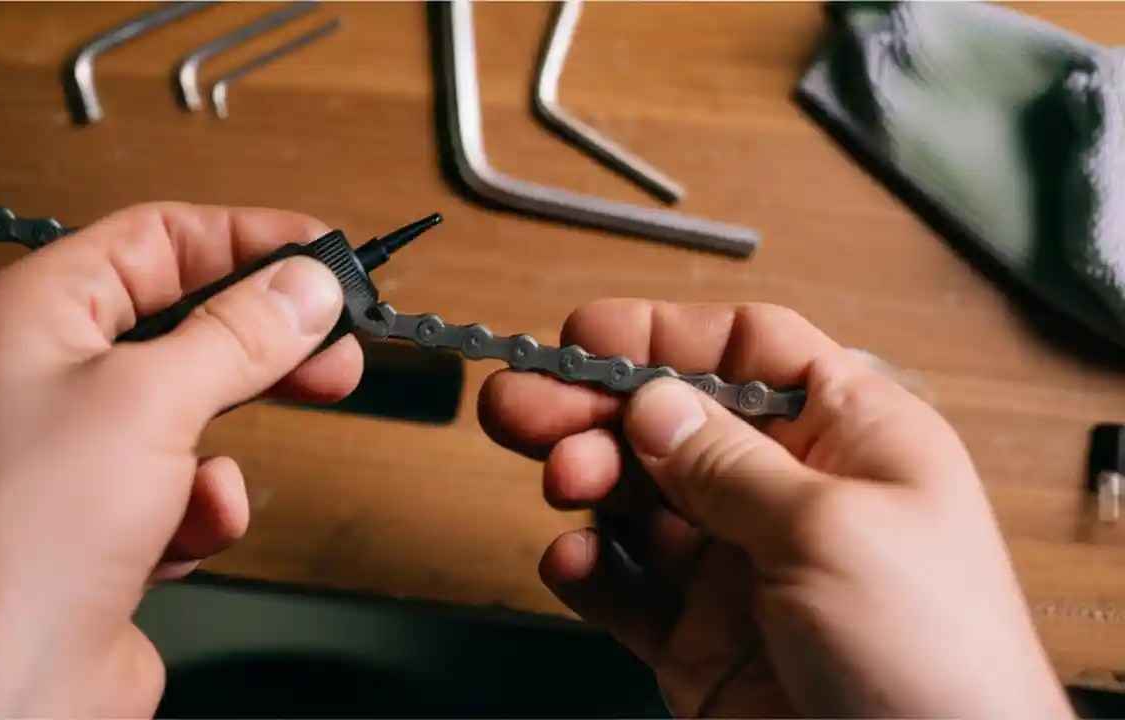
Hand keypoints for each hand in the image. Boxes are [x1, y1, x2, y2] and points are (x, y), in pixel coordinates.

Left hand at [0, 204, 362, 716]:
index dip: (247, 239)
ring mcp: (77, 451)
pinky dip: (198, 512)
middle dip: (261, 343)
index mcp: (33, 314)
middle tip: (336, 347)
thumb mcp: (154, 402)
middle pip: (186, 322)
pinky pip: (186, 486)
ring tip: (219, 485)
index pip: (156, 237)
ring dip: (219, 448)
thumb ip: (241, 333)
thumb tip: (307, 283)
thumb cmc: (26, 538)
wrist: (3, 688)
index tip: (323, 253)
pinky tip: (178, 539)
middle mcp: (48, 375)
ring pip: (193, 410)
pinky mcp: (106, 519)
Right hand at [480, 300, 1070, 717]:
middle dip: (595, 408)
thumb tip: (656, 402)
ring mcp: (741, 570)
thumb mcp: (833, 532)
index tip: (587, 338)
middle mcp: (791, 497)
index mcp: (851, 442)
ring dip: (590, 481)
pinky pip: (627, 589)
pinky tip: (574, 560)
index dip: (664, 337)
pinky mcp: (702, 640)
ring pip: (640, 501)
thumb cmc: (941, 666)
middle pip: (674, 423)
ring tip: (563, 481)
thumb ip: (730, 461)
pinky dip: (591, 570)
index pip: (747, 352)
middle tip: (522, 403)